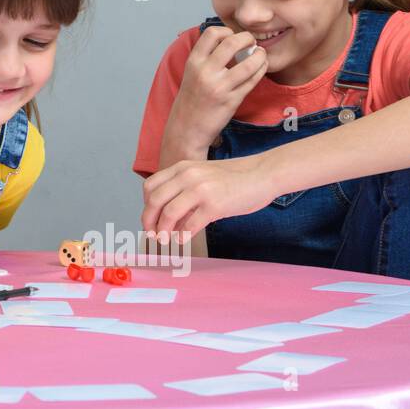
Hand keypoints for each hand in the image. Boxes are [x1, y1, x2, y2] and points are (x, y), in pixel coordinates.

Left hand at [141, 153, 275, 243]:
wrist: (263, 174)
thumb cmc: (234, 178)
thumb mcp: (203, 176)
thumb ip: (184, 190)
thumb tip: (169, 219)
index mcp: (182, 168)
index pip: (150, 187)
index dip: (146, 206)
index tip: (150, 220)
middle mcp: (187, 176)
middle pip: (155, 200)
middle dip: (149, 221)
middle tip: (153, 234)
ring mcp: (200, 190)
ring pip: (168, 213)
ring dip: (163, 231)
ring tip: (165, 240)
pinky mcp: (214, 205)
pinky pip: (190, 224)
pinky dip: (183, 235)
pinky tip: (183, 240)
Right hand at [164, 25, 267, 151]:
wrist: (186, 128)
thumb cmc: (191, 100)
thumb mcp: (191, 73)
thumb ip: (207, 57)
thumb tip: (230, 39)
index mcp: (193, 62)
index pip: (212, 33)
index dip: (226, 30)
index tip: (232, 36)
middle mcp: (205, 72)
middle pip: (232, 43)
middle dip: (247, 38)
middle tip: (252, 42)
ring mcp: (220, 87)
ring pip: (249, 62)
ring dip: (260, 55)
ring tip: (260, 55)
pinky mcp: (232, 100)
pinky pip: (253, 80)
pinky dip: (260, 70)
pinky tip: (261, 68)